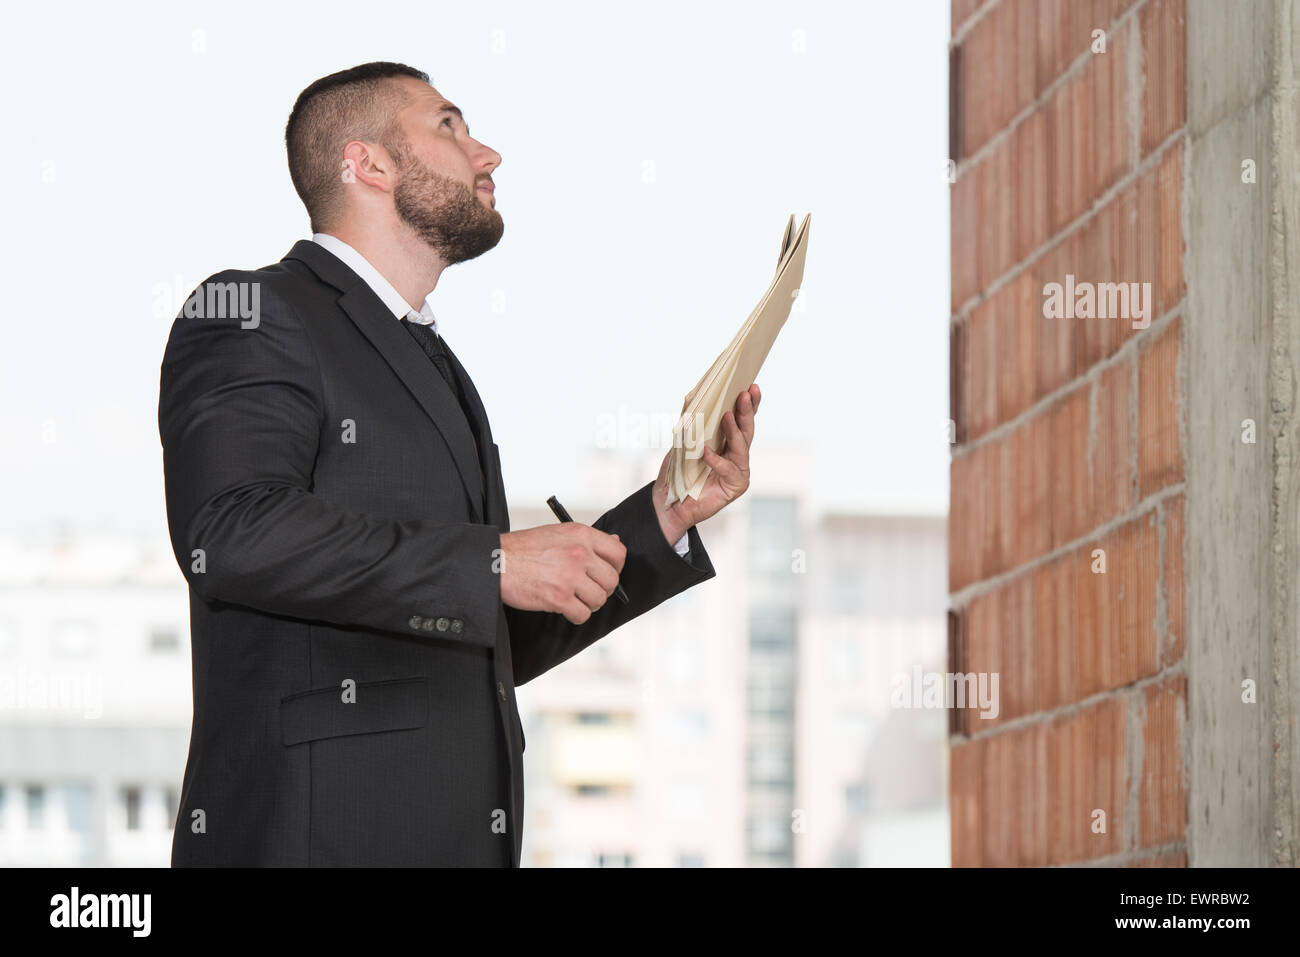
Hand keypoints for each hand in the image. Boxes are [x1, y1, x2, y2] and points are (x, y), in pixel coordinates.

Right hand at [498, 523, 627, 623]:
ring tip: (572, 599)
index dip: (615, 567)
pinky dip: (575, 616)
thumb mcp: (557, 533)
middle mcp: (579, 553)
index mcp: (581, 534)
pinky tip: (564, 609)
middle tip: (586, 591)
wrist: (494, 562)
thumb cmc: (522, 549)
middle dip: (601, 589)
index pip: (618, 553)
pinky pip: (582, 614)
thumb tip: (616, 542)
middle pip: (611, 580)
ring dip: (588, 604)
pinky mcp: (559, 597)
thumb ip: (586, 540)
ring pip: (599, 599)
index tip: (605, 574)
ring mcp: (570, 576)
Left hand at [653, 383, 760, 542]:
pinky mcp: (736, 485)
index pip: (742, 420)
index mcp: (728, 442)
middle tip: (745, 393)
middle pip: (746, 429)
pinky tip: (704, 451)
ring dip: (734, 430)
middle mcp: (737, 454)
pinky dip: (715, 460)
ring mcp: (739, 470)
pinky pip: (728, 469)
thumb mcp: (685, 442)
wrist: (671, 501)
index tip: (751, 386)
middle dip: (747, 410)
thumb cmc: (679, 471)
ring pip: (741, 447)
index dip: (749, 404)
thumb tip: (698, 399)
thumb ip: (695, 425)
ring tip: (727, 416)